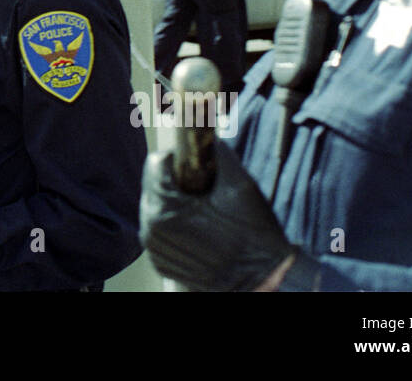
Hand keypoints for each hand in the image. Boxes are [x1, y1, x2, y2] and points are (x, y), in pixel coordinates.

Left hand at [140, 142, 316, 290]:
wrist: (262, 280)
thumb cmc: (252, 235)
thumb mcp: (239, 185)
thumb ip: (219, 152)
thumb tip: (209, 132)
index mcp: (162, 208)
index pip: (156, 163)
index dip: (180, 159)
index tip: (200, 166)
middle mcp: (150, 230)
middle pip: (154, 186)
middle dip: (177, 182)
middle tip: (206, 191)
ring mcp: (154, 250)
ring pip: (156, 208)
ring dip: (175, 204)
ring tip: (205, 212)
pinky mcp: (161, 264)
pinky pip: (160, 232)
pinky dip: (175, 227)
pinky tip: (199, 231)